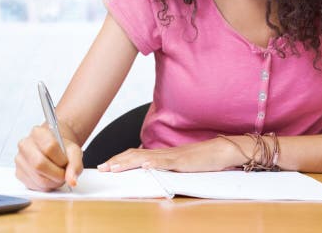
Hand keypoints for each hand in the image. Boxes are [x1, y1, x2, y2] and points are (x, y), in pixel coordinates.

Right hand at [15, 124, 82, 191]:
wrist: (53, 150)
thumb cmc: (61, 149)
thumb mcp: (73, 151)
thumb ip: (75, 164)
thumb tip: (72, 180)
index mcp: (38, 132)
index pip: (50, 147)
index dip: (61, 159)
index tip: (66, 162)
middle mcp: (25, 144)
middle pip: (40, 164)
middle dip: (57, 174)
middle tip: (63, 174)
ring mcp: (20, 159)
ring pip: (38, 178)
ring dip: (53, 182)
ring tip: (57, 175)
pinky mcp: (19, 173)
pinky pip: (34, 186)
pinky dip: (46, 186)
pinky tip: (49, 178)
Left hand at [96, 138, 234, 172]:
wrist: (219, 151)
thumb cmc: (200, 160)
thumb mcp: (177, 165)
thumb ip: (163, 167)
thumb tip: (149, 171)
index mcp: (160, 155)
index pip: (135, 155)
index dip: (119, 159)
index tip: (105, 166)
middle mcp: (162, 153)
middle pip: (135, 155)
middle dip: (117, 161)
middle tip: (102, 168)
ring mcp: (171, 156)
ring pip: (145, 158)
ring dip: (128, 162)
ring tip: (114, 167)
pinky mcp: (182, 161)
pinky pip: (166, 162)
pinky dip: (154, 164)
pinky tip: (144, 166)